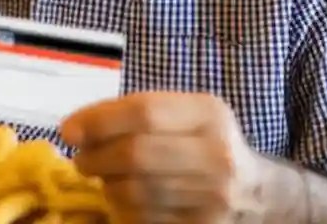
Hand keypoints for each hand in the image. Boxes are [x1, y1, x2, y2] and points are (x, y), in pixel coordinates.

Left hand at [61, 92, 266, 223]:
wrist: (257, 194)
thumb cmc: (203, 144)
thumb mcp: (184, 114)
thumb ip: (135, 113)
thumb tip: (75, 128)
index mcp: (208, 114)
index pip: (144, 112)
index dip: (98, 121)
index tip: (68, 130)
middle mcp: (217, 154)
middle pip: (136, 154)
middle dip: (96, 157)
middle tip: (81, 159)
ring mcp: (215, 197)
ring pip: (136, 192)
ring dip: (106, 185)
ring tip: (102, 177)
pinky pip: (145, 218)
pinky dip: (123, 208)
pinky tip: (122, 197)